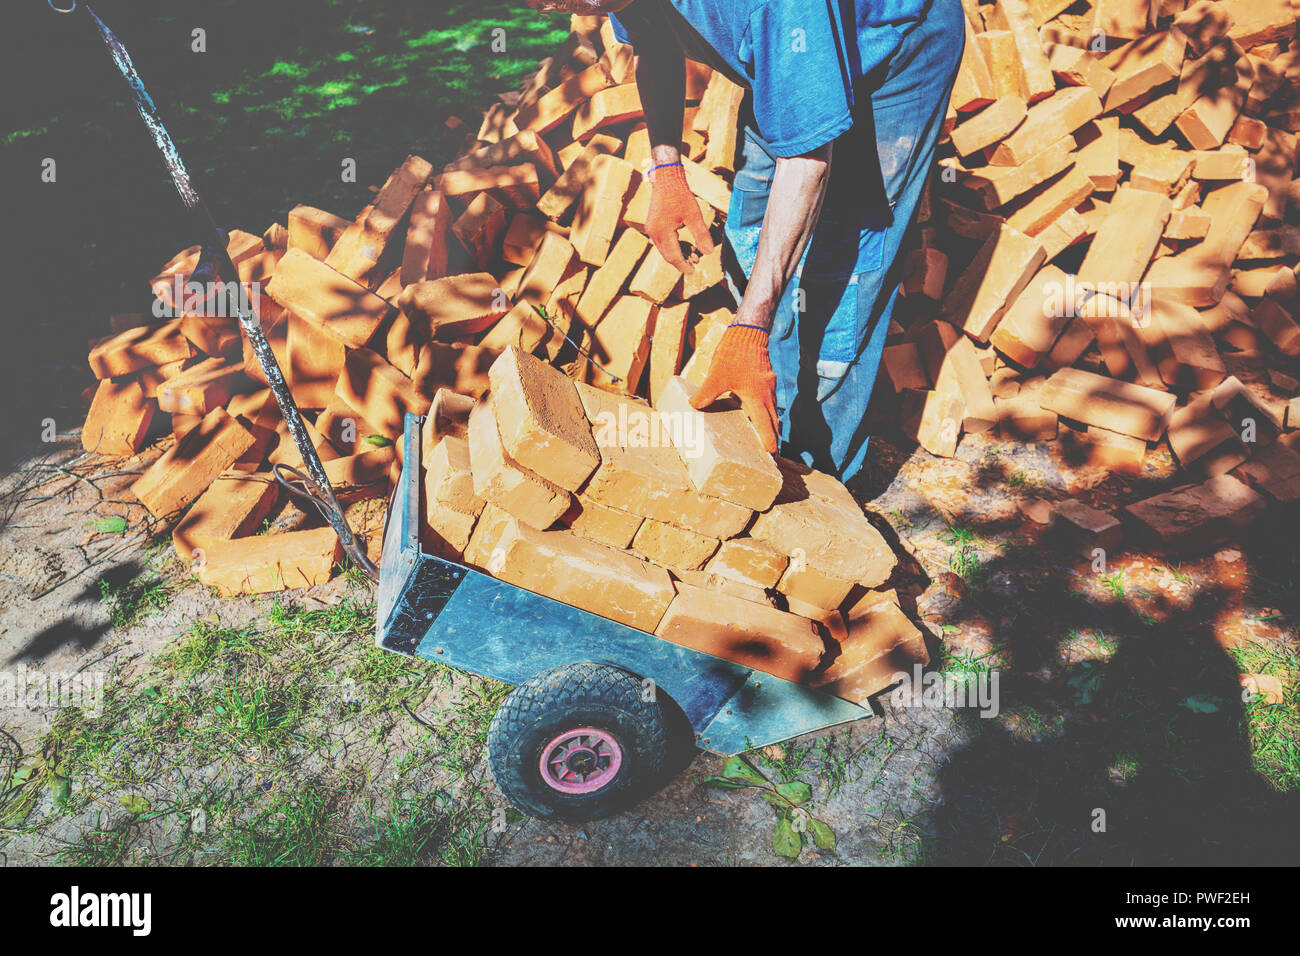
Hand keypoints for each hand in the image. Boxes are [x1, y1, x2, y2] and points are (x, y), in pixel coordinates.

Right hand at [646, 163, 714, 273]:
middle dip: (680, 262)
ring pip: (664, 250)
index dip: (683, 266)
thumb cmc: (680, 195)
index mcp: (662, 232)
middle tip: (694, 265)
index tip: (693, 272)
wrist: (666, 178)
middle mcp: (653, 233)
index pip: (673, 256)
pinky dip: (672, 247)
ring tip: (692, 255)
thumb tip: (709, 253)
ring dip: (677, 255)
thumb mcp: (694, 215)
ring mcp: (651, 229)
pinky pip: (662, 242)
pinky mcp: (652, 226)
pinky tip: (684, 245)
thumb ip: (701, 235)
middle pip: (667, 256)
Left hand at [689, 325, 778, 452]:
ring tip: (763, 437)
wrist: (748, 333)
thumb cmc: (735, 354)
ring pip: (772, 411)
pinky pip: (767, 401)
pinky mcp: (765, 379)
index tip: (771, 454)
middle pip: (773, 421)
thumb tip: (695, 406)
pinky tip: (752, 412)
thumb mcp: (717, 376)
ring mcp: (767, 386)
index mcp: (758, 398)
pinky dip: (764, 411)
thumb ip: (707, 393)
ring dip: (769, 425)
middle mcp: (767, 394)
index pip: (766, 425)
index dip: (768, 441)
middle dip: (772, 437)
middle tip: (770, 453)